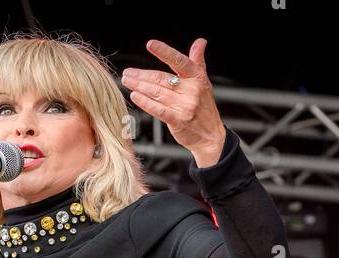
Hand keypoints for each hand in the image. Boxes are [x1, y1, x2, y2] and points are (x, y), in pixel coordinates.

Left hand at [121, 38, 226, 167]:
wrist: (211, 136)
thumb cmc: (205, 108)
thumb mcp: (204, 82)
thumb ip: (198, 61)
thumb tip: (200, 42)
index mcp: (196, 77)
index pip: (178, 61)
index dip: (164, 52)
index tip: (150, 44)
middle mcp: (191, 90)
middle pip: (161, 78)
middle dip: (142, 75)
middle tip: (127, 72)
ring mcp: (184, 106)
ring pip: (157, 92)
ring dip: (139, 86)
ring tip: (127, 81)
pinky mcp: (178, 120)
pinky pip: (158, 109)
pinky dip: (145, 102)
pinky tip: (135, 96)